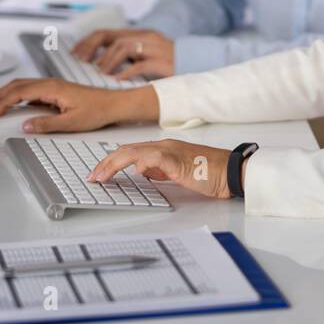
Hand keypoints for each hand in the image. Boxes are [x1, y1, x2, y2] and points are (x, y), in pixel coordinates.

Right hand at [0, 78, 156, 132]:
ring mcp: (54, 86)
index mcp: (52, 88)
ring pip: (24, 86)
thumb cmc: (98, 111)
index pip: (20, 92)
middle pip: (18, 85)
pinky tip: (17, 106)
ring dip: (8, 94)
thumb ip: (46, 124)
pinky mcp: (57, 91)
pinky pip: (33, 90)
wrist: (115, 104)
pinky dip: (19, 96)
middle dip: (0, 94)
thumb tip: (25, 126)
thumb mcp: (71, 123)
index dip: (4, 102)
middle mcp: (51, 84)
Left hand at [70, 28, 174, 79]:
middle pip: (111, 37)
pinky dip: (127, 72)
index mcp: (138, 34)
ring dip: (108, 60)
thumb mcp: (147, 53)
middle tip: (81, 61)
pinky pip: (141, 64)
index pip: (106, 33)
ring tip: (101, 72)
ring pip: (123, 47)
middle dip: (92, 48)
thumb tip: (104, 63)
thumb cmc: (171, 61)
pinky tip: (118, 80)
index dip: (88, 42)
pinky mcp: (163, 61)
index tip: (76, 53)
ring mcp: (154, 47)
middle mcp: (144, 37)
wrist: (198, 62)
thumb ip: (129, 55)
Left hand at [87, 140, 234, 198]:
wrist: (230, 171)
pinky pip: (155, 158)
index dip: (110, 162)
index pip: (129, 152)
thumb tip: (142, 172)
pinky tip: (134, 172)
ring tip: (102, 176)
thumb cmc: (208, 173)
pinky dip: (142, 163)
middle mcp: (163, 146)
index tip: (98, 174)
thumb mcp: (176, 172)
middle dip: (105, 163)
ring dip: (114, 164)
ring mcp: (170, 151)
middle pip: (126, 150)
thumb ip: (159, 170)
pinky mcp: (178, 160)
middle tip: (92, 177)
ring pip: (135, 152)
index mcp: (162, 148)